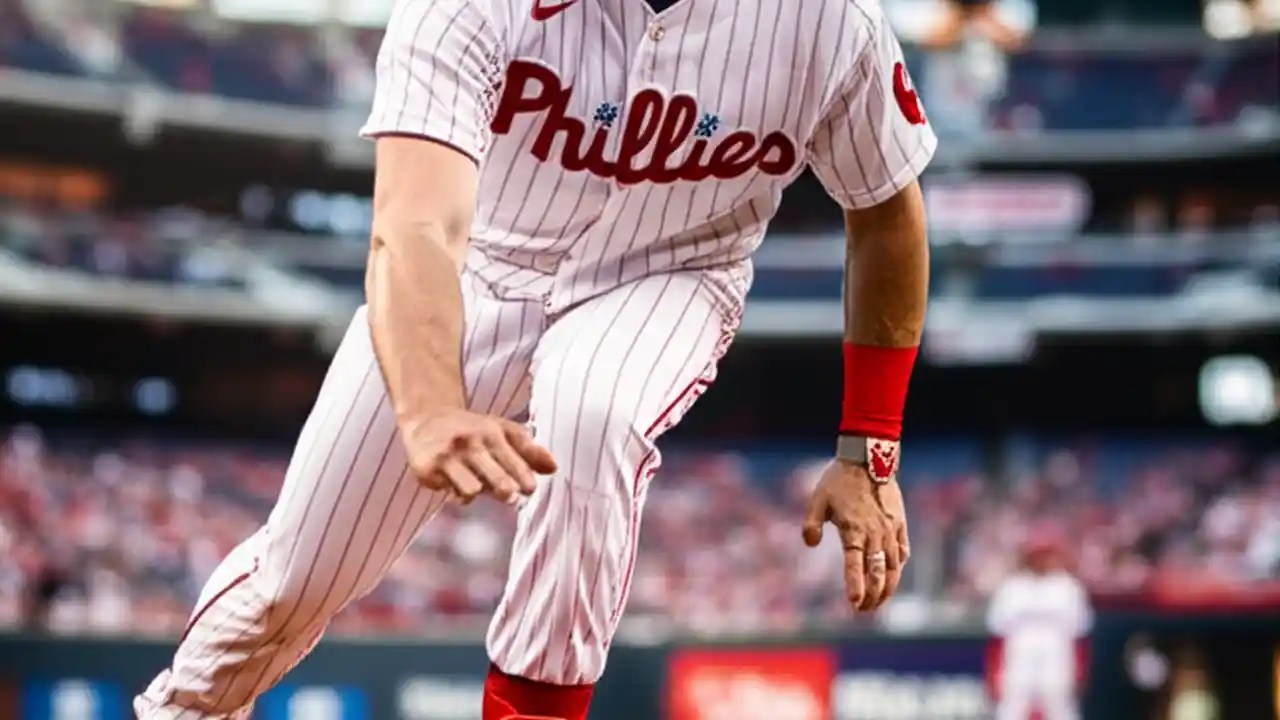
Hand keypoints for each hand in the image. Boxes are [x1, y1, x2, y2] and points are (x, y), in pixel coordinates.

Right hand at [404, 409, 556, 504]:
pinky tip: (454, 482)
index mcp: (491, 432)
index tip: (530, 488)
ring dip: (478, 492)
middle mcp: (469, 443)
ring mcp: (448, 456)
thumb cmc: (470, 429)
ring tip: (476, 484)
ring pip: (472, 489)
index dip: (524, 476)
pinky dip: (457, 493)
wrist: (426, 419)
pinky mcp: (428, 469)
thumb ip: (528, 449)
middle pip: (496, 477)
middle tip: (510, 496)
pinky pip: (452, 493)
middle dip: (506, 489)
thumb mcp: (500, 431)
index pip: (513, 458)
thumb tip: (554, 467)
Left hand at [802, 459, 909, 611]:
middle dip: (873, 596)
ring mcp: (890, 531)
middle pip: (878, 573)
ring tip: (880, 602)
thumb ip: (811, 524)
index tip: (855, 604)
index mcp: (854, 531)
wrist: (868, 459)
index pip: (855, 566)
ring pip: (893, 567)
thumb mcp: (817, 500)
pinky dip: (898, 568)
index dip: (855, 586)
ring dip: (888, 588)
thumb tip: (810, 544)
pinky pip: (903, 552)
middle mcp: (875, 535)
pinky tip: (893, 575)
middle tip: (864, 610)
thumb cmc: (839, 480)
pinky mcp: (900, 524)